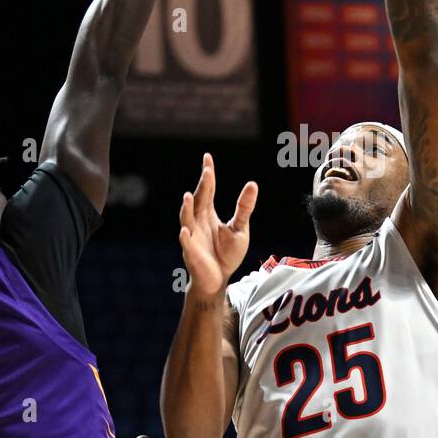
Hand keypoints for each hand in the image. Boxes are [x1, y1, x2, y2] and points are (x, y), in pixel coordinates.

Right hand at [178, 153, 257, 298]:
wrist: (218, 279)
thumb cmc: (227, 254)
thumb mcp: (240, 228)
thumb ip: (244, 208)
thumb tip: (252, 184)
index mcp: (208, 214)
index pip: (208, 190)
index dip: (208, 174)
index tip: (207, 157)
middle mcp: (197, 222)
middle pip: (199, 200)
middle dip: (202, 186)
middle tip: (207, 171)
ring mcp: (192, 237)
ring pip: (187, 220)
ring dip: (186, 208)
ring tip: (188, 196)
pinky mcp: (192, 254)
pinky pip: (187, 245)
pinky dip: (185, 239)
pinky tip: (185, 232)